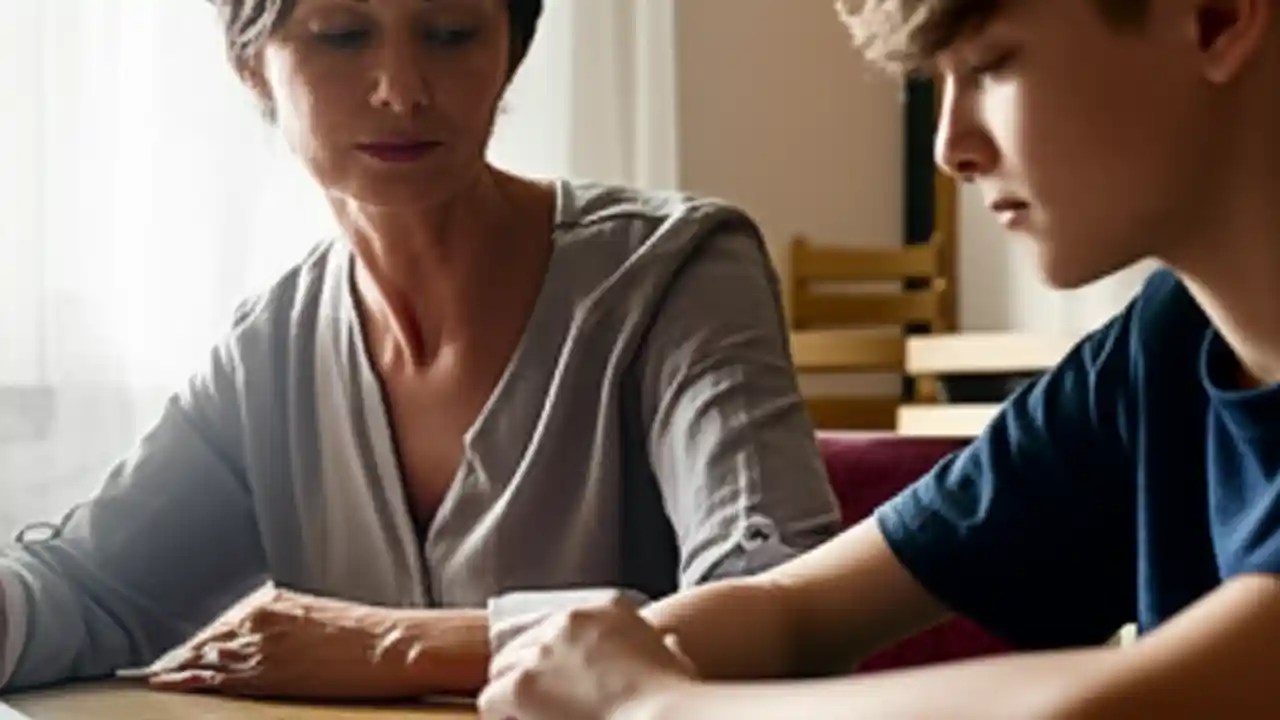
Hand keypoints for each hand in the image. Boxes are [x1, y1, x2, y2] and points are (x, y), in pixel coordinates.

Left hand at [148, 585, 434, 699]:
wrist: (392, 645)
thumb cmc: (372, 635)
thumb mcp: (325, 618)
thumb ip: (293, 625)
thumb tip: (283, 641)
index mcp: (275, 600)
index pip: (228, 624)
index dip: (208, 642)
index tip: (192, 652)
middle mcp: (260, 617)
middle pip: (211, 640)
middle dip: (190, 655)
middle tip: (164, 669)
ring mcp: (259, 645)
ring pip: (206, 657)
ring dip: (182, 667)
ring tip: (158, 677)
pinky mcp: (263, 672)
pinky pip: (214, 677)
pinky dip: (187, 679)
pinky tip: (168, 682)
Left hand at [479, 598, 696, 719]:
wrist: (663, 719)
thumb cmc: (678, 702)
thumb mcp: (677, 662)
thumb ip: (663, 648)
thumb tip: (670, 644)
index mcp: (610, 608)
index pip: (560, 624)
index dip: (554, 656)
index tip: (561, 682)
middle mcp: (570, 620)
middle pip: (524, 642)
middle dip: (528, 673)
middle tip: (543, 706)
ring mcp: (543, 650)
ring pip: (503, 669)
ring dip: (513, 695)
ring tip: (535, 718)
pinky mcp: (522, 684)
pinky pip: (491, 699)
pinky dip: (503, 716)